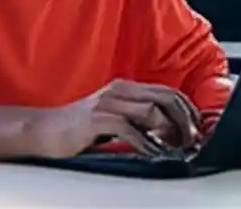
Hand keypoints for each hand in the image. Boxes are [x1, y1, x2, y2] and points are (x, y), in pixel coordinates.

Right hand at [28, 79, 201, 158]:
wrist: (42, 131)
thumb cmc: (78, 129)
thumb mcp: (114, 119)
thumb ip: (137, 120)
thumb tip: (169, 132)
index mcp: (126, 88)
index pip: (168, 92)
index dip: (187, 109)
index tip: (197, 128)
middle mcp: (120, 91)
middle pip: (166, 97)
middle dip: (185, 119)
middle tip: (192, 139)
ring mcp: (108, 103)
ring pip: (151, 110)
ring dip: (169, 130)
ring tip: (176, 147)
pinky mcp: (95, 119)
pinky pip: (129, 128)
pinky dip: (145, 142)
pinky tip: (153, 153)